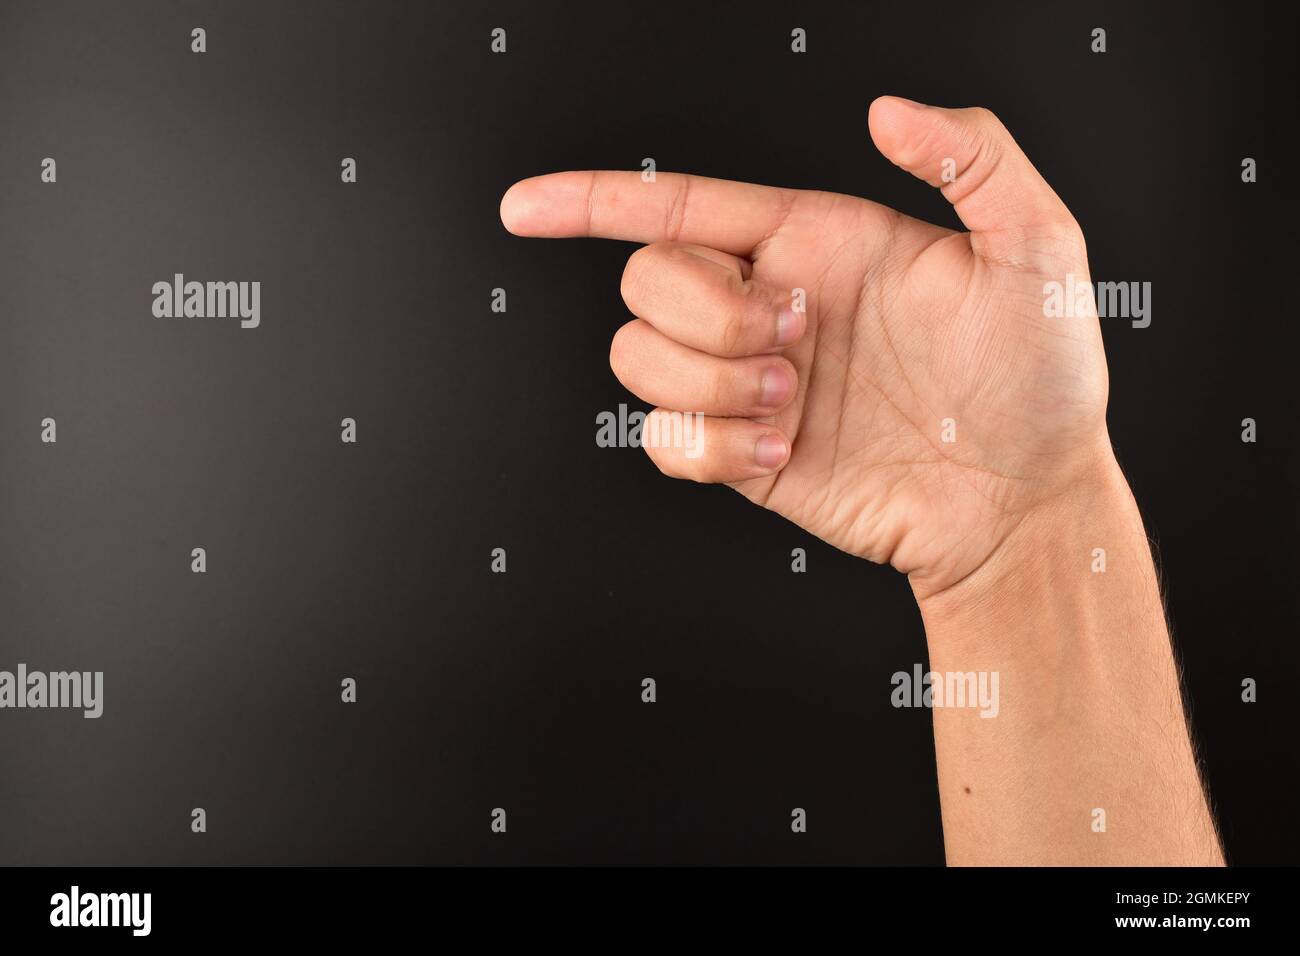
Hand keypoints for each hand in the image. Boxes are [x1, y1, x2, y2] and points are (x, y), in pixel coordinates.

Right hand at [501, 96, 1110, 597]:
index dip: (592, 200)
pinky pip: (662, 442)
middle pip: (645, 280)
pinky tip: (779, 448)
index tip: (524, 207)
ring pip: (637, 360)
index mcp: (814, 243)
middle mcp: (767, 306)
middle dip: (706, 313)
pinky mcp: (740, 452)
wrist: (1023, 502)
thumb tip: (889, 109)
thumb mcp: (1039, 250)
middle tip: (794, 343)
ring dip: (708, 383)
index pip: (678, 205)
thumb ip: (974, 158)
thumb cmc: (1040, 382)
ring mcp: (747, 381)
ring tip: (793, 403)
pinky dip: (709, 447)